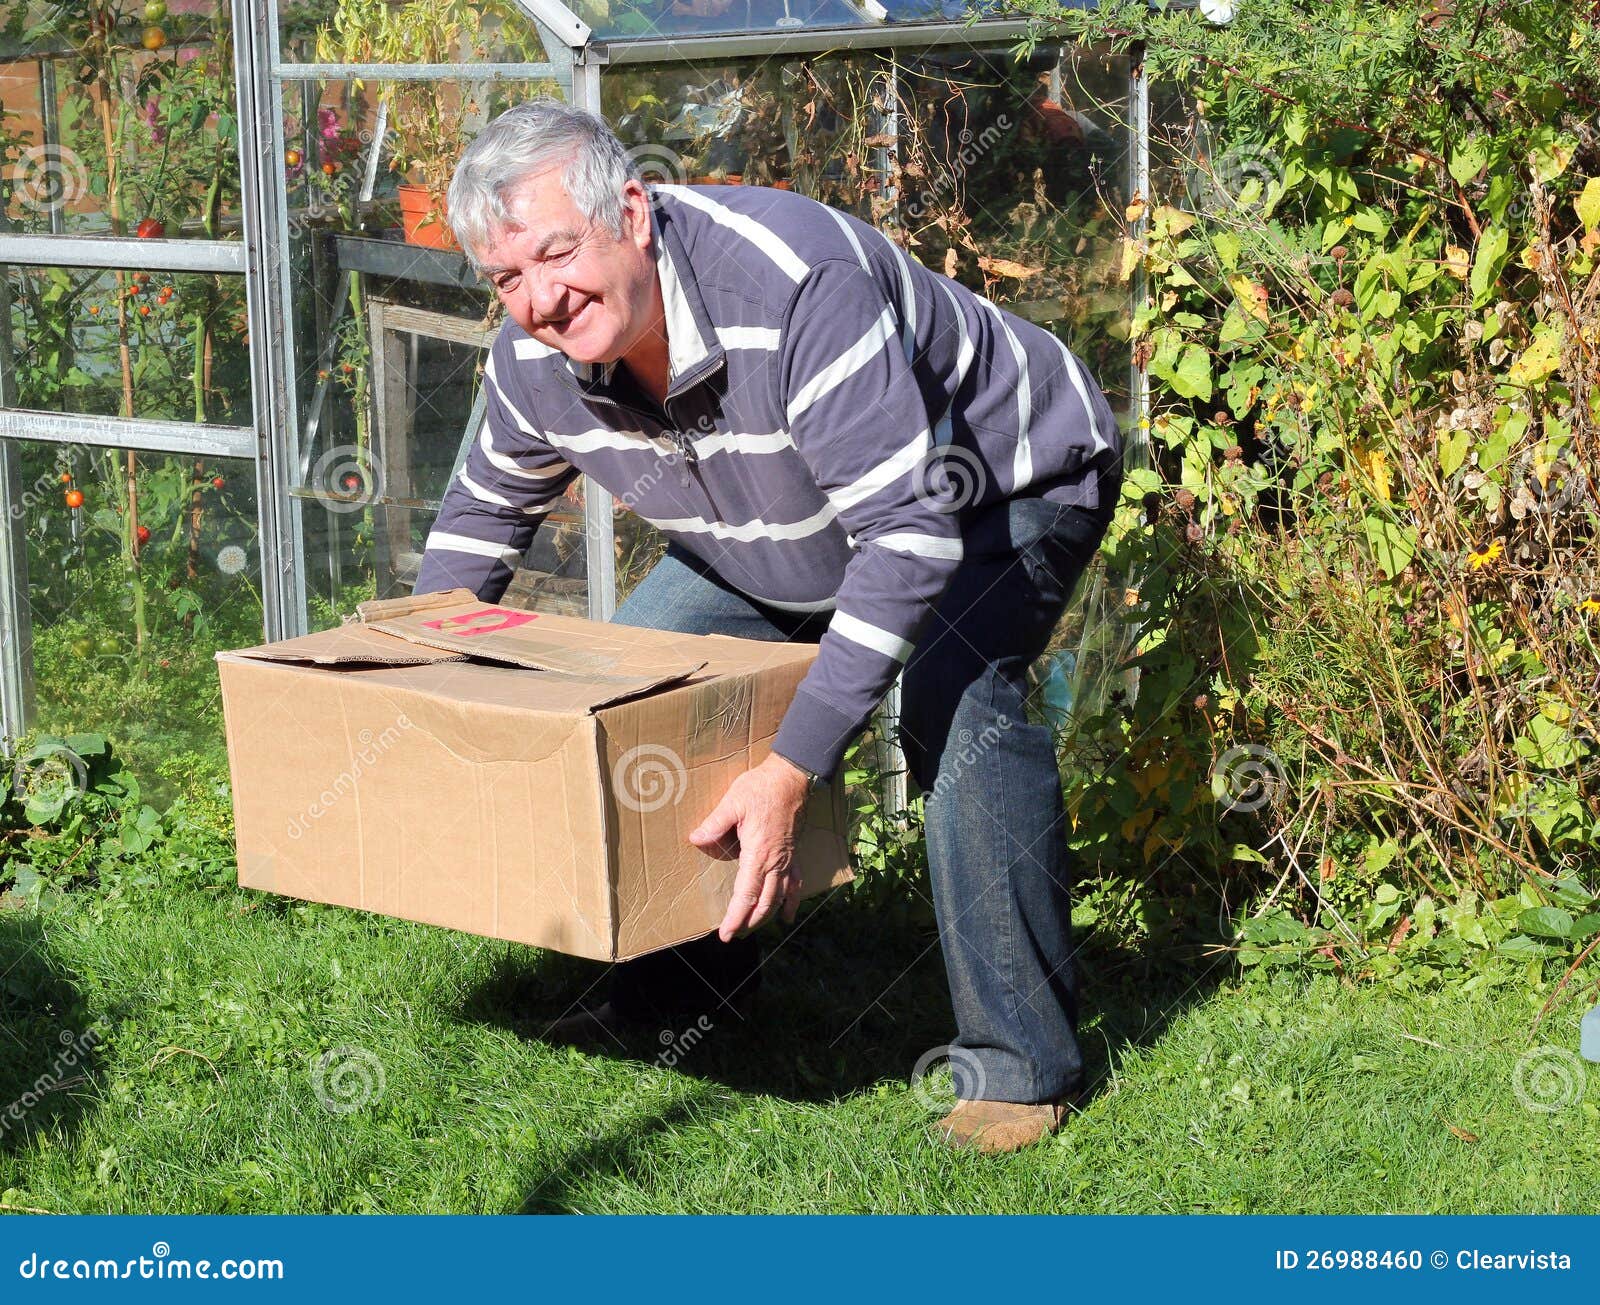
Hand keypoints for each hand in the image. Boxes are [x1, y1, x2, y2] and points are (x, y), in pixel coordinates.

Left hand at [689, 752, 812, 941]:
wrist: (791, 777)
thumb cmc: (761, 788)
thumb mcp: (733, 802)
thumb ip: (715, 823)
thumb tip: (696, 839)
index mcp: (758, 853)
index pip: (747, 895)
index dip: (736, 917)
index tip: (726, 933)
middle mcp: (775, 862)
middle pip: (764, 902)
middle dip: (749, 922)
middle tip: (734, 936)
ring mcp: (787, 858)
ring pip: (779, 897)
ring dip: (766, 916)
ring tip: (752, 929)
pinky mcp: (793, 852)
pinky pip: (795, 883)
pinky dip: (791, 902)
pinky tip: (787, 915)